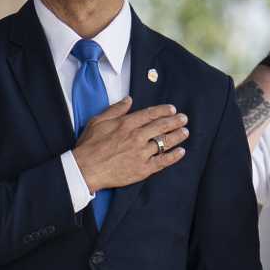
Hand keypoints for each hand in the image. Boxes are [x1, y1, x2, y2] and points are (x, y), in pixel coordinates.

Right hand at [71, 98, 187, 191]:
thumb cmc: (88, 146)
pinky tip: (181, 152)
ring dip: (177, 136)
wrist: (85, 170)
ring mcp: (141, 153)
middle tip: (183, 119)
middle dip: (175, 121)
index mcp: (126, 124)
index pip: (150, 114)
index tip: (172, 109)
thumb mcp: (97, 121)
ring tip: (185, 132)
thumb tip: (128, 100)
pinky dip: (173, 156)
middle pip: (161, 126)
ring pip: (164, 142)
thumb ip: (115, 109)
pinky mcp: (142, 169)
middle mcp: (136, 137)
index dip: (163, 111)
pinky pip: (163, 161)